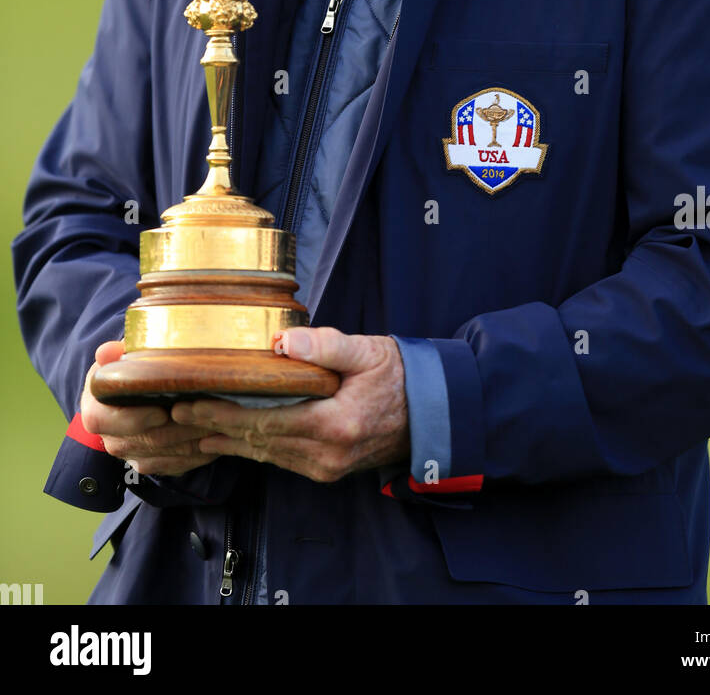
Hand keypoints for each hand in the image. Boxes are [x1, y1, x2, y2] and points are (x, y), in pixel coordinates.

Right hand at [80, 341, 222, 476]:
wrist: (126, 396)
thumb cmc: (125, 371)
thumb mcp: (117, 359)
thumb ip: (113, 355)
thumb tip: (107, 351)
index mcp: (96, 412)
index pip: (106, 422)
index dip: (135, 419)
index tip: (161, 411)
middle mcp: (111, 439)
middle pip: (146, 439)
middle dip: (180, 428)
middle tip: (207, 413)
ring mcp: (131, 454)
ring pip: (166, 454)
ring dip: (194, 440)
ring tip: (218, 422)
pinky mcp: (150, 463)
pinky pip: (176, 465)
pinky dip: (198, 453)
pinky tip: (217, 438)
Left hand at [171, 329, 409, 482]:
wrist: (430, 411)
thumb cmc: (398, 376)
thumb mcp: (369, 351)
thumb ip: (328, 347)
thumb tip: (284, 341)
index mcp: (334, 425)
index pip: (265, 421)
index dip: (223, 413)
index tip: (191, 403)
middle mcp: (326, 455)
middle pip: (258, 441)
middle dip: (215, 427)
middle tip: (177, 413)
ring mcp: (325, 468)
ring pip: (265, 454)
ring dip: (228, 440)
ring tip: (192, 427)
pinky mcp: (325, 470)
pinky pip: (280, 459)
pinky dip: (251, 447)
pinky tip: (229, 438)